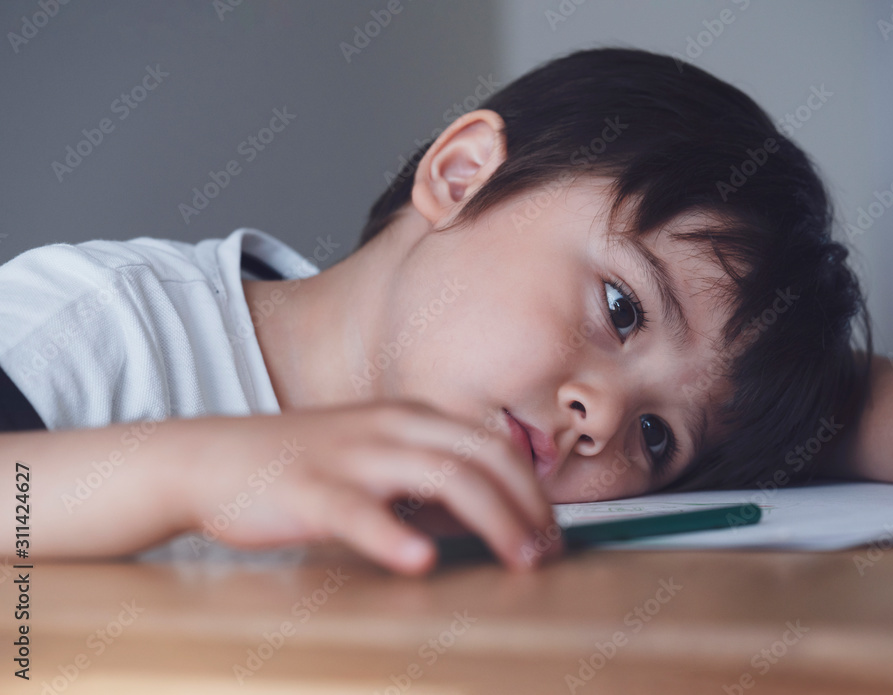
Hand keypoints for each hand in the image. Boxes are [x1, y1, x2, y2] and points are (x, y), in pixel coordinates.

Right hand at [179, 400, 561, 574]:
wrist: (214, 458)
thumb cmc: (301, 465)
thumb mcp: (374, 459)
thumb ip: (426, 484)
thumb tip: (484, 522)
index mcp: (409, 418)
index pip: (492, 445)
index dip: (532, 487)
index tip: (552, 528)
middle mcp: (389, 428)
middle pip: (481, 457)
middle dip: (526, 505)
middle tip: (548, 552)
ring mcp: (352, 455)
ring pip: (441, 477)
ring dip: (491, 518)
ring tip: (517, 557)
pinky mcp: (311, 489)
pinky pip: (359, 511)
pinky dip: (394, 534)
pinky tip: (421, 559)